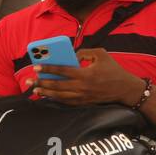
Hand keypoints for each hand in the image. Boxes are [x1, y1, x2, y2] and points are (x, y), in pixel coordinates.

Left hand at [27, 47, 143, 106]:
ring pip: (59, 96)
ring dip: (45, 92)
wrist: (126, 89)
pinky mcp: (84, 102)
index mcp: (86, 74)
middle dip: (41, 82)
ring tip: (34, 89)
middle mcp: (82, 86)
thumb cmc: (113, 70)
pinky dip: (55, 99)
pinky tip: (47, 96)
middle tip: (29, 80)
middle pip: (57, 85)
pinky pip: (66, 102)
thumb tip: (71, 54)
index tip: (36, 67)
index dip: (48, 69)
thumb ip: (85, 51)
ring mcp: (83, 96)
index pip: (62, 71)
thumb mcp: (101, 55)